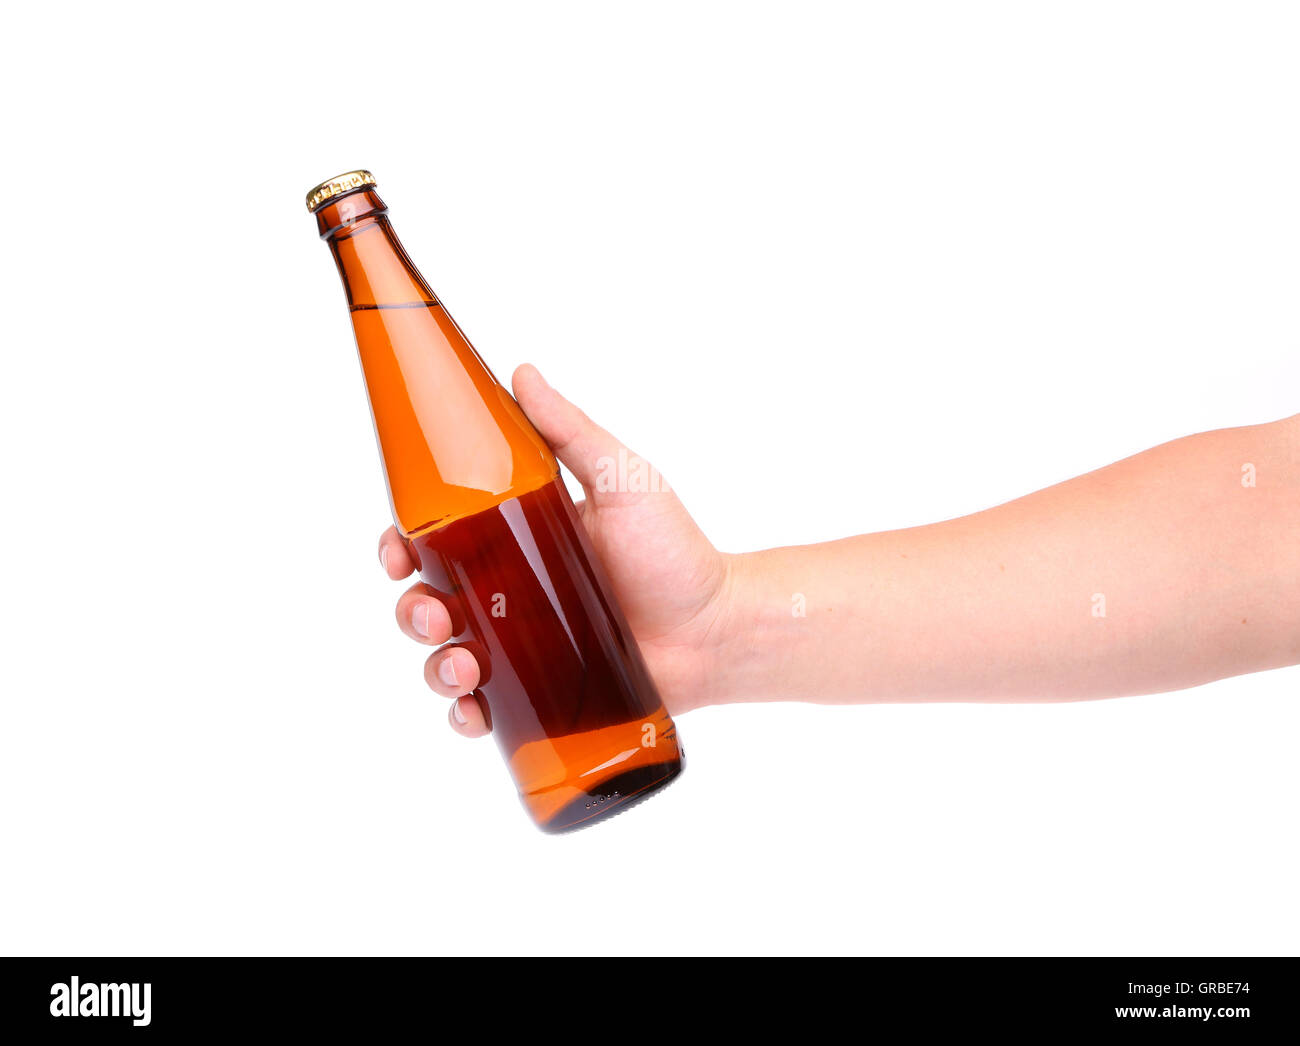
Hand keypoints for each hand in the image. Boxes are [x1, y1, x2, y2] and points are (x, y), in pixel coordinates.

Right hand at [378, 364, 736, 736]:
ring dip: (433, 665)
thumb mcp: (619, 479)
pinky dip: (464, 715)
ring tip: (461, 666)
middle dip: (413, 612)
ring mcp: (525, 649)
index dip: (402, 546)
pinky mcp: (542, 696)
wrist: (719, 628)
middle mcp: (511, 594)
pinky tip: (472, 710)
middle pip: (429, 602)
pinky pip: (484, 711)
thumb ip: (570, 430)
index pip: (436, 540)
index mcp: (516, 539)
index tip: (397, 551)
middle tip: (436, 615)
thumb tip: (520, 372)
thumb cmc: (675, 550)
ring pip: (447, 659)